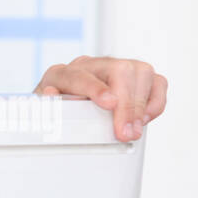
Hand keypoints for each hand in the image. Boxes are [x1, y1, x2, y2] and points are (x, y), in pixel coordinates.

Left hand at [34, 55, 167, 141]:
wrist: (60, 109)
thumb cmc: (52, 113)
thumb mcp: (41, 114)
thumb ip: (47, 105)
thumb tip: (51, 95)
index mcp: (61, 74)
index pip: (80, 75)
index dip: (96, 89)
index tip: (109, 104)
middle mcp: (89, 65)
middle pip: (119, 70)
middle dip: (127, 103)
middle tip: (125, 133)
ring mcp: (114, 68)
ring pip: (141, 71)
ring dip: (141, 104)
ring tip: (133, 130)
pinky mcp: (134, 77)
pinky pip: (156, 81)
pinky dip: (155, 101)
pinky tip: (143, 119)